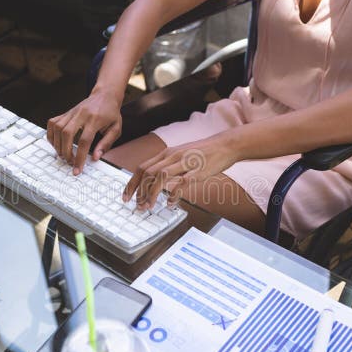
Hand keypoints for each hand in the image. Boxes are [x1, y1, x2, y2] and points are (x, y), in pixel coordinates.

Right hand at [47, 91, 122, 173]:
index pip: (84, 141)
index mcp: (95, 120)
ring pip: (58, 128)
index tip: (77, 169)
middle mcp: (81, 115)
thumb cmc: (111, 113)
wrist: (105, 95)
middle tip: (69, 162)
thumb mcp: (116, 129)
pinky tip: (56, 143)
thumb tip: (95, 158)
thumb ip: (106, 144)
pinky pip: (52, 123)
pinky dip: (51, 134)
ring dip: (57, 145)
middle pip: (67, 134)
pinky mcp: (66, 112)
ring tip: (63, 154)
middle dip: (65, 152)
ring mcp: (72, 112)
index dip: (79, 157)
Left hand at [123, 137, 238, 209]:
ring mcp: (184, 163)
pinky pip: (182, 183)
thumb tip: (154, 182)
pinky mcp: (197, 171)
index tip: (126, 196)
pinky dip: (173, 194)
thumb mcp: (180, 156)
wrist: (225, 145)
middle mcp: (172, 156)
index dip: (132, 183)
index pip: (142, 168)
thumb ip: (167, 166)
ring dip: (151, 193)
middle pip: (148, 173)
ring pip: (160, 177)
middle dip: (138, 191)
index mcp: (167, 154)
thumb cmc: (203, 152)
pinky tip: (169, 203)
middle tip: (136, 206)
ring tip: (148, 207)